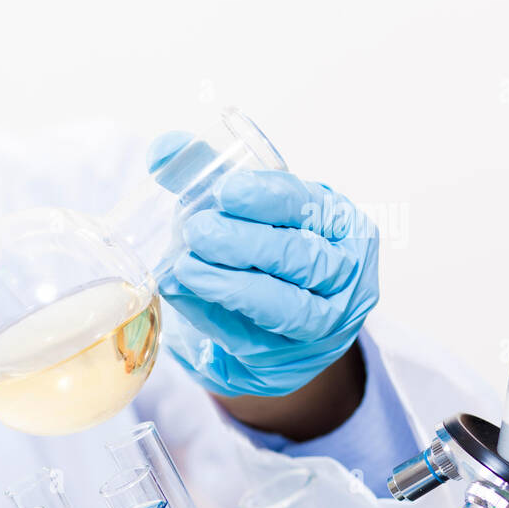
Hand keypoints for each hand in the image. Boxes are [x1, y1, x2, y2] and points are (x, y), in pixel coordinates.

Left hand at [152, 146, 379, 397]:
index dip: (267, 198)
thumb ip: (208, 175)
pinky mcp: (290, 357)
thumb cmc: (266, 250)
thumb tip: (163, 150)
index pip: (309, 206)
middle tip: (196, 230)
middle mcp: (345, 272)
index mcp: (340, 223)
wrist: (282, 323)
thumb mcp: (252, 211)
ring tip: (184, 267)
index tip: (226, 191)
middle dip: (244, 243)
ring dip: (229, 285)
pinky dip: (213, 315)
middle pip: (299, 257)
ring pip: (283, 304)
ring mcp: (324, 321)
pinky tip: (182, 295)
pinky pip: (252, 338)